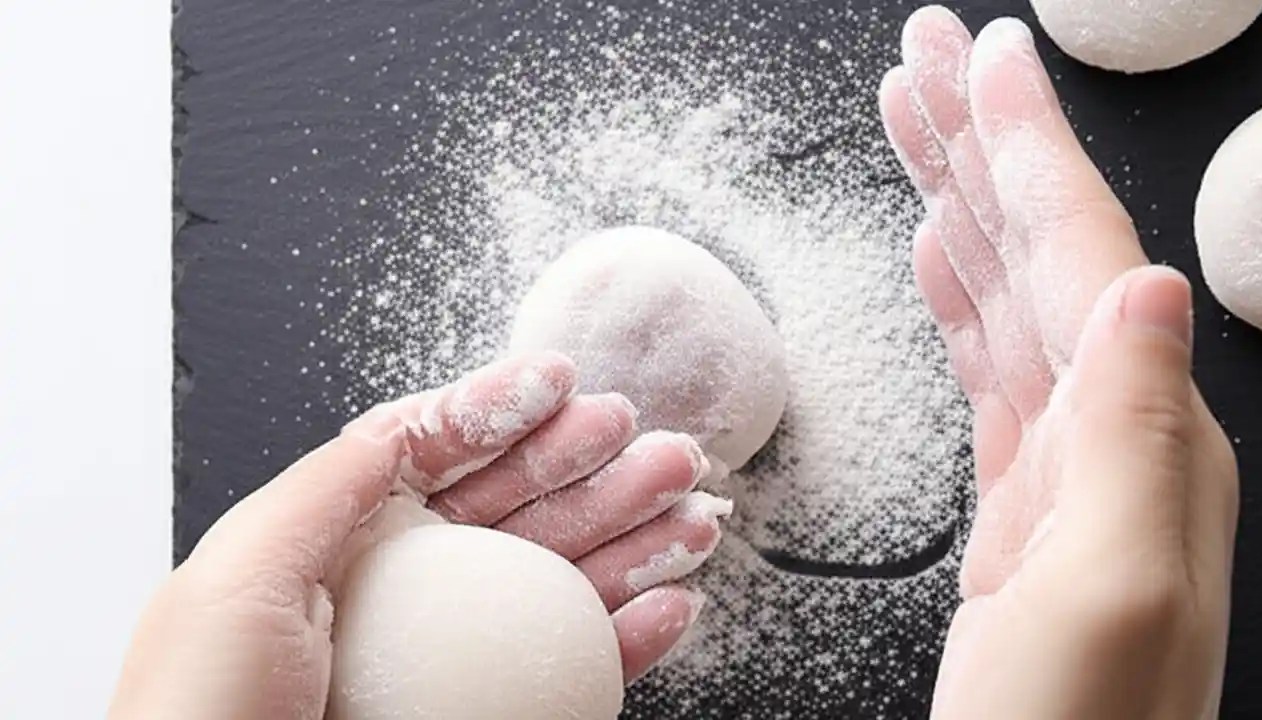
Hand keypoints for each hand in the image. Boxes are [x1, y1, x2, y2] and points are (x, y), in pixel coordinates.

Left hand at [109, 352, 726, 719]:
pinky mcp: (496, 714)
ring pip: (562, 585)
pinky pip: (578, 669)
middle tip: (662, 448)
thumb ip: (331, 485)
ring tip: (691, 514)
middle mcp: (408, 595)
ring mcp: (455, 661)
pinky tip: (670, 604)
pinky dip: (634, 637)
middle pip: (520, 514)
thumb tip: (406, 423)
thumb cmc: (197, 715)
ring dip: (634, 543)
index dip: (503, 416)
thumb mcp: (241, 575)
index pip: (441, 463)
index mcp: (344, 546)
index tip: (561, 384)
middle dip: (595, 472)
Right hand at [881, 8, 1237, 718]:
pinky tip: (941, 248)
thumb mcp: (1114, 590)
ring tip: (918, 121)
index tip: (987, 60)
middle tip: (929, 55)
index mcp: (1141, 436)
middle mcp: (1116, 432)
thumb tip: (1145, 289)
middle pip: (1041, 250)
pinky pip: (991, 363)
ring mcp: (1066, 464)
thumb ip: (1137, 436)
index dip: (1029, 149)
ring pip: (1009, 293)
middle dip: (983, 144)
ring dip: (963, 199)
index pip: (1082, 254)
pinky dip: (961, 291)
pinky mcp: (1021, 499)